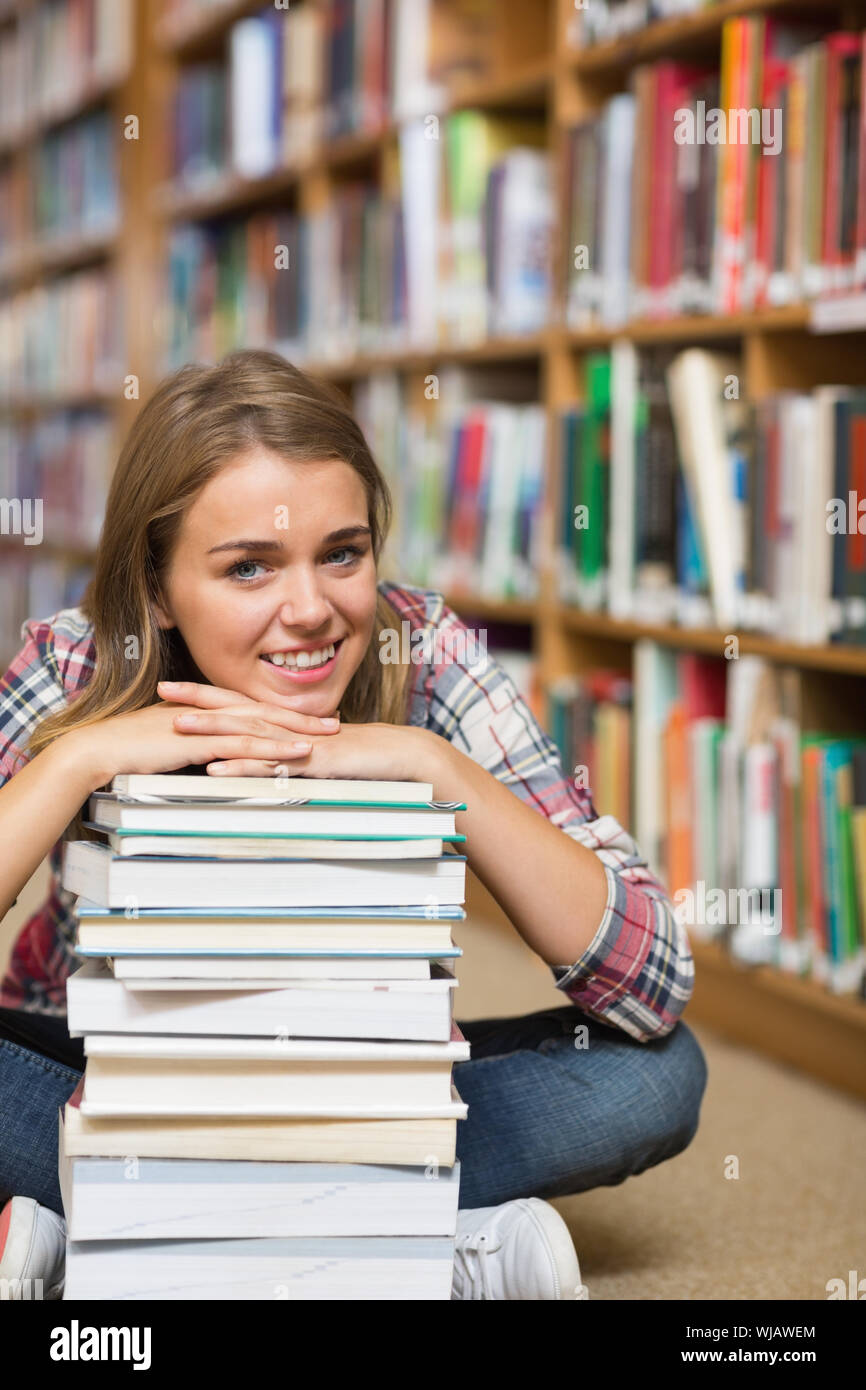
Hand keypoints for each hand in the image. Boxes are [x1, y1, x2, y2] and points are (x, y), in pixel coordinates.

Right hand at [67, 683, 340, 789]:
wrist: (101, 749)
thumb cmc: (129, 752)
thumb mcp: (169, 749)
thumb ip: (193, 751)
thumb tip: (209, 763)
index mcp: (205, 712)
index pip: (251, 712)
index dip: (282, 716)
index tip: (309, 722)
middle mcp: (212, 712)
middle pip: (265, 714)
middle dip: (302, 720)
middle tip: (335, 724)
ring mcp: (209, 725)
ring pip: (263, 727)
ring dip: (297, 732)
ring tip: (329, 737)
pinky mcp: (204, 741)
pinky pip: (247, 746)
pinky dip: (275, 749)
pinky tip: (298, 754)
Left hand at [157, 681, 435, 783]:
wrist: (402, 757)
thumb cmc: (364, 759)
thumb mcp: (318, 756)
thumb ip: (290, 757)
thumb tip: (266, 764)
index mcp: (287, 723)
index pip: (241, 703)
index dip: (208, 693)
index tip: (175, 688)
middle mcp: (288, 727)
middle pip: (237, 708)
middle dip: (198, 699)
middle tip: (161, 690)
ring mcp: (298, 743)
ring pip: (248, 733)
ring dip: (212, 729)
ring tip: (177, 727)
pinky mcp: (310, 763)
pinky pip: (270, 766)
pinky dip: (241, 767)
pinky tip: (215, 769)